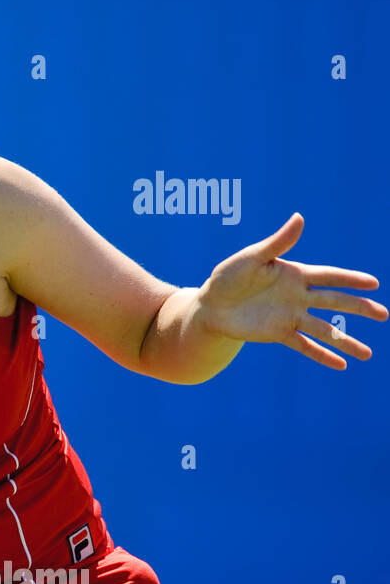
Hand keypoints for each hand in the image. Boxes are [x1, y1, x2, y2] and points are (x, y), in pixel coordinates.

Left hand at [195, 212, 386, 368]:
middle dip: (359, 308)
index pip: (329, 277)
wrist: (210, 305)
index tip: (374, 284)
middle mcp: (298, 296)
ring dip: (346, 341)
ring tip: (368, 355)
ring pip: (324, 330)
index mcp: (294, 274)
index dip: (350, 279)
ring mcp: (290, 316)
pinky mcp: (279, 333)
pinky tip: (341, 365)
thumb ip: (278, 242)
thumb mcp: (251, 257)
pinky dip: (322, 355)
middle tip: (384, 315)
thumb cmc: (228, 276)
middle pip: (335, 302)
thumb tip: (300, 217)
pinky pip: (305, 346)